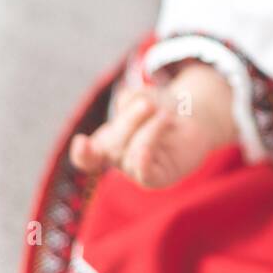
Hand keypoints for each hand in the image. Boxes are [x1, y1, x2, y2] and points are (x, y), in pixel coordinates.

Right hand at [68, 77, 230, 188]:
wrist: (191, 121)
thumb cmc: (159, 108)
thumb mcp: (142, 95)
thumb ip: (131, 99)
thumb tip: (133, 106)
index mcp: (106, 143)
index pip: (86, 157)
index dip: (82, 153)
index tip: (81, 141)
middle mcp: (118, 160)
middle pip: (113, 143)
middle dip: (131, 118)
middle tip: (149, 104)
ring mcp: (138, 171)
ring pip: (133, 151)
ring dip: (151, 127)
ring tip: (166, 114)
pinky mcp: (159, 177)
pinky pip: (145, 173)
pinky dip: (143, 161)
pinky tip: (144, 150)